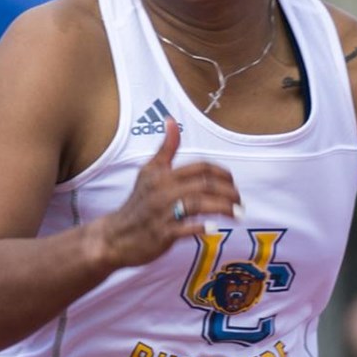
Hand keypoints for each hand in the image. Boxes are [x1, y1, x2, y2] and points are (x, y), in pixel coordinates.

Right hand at [97, 119, 241, 267]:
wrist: (116, 236)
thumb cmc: (138, 202)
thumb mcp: (149, 172)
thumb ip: (165, 148)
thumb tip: (171, 120)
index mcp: (163, 175)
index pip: (201, 167)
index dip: (222, 173)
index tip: (232, 183)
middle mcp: (163, 191)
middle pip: (204, 185)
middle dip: (228, 192)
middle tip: (240, 201)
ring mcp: (162, 213)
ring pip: (199, 204)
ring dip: (223, 208)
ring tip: (237, 214)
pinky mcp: (161, 234)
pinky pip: (185, 229)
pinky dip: (201, 228)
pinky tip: (214, 228)